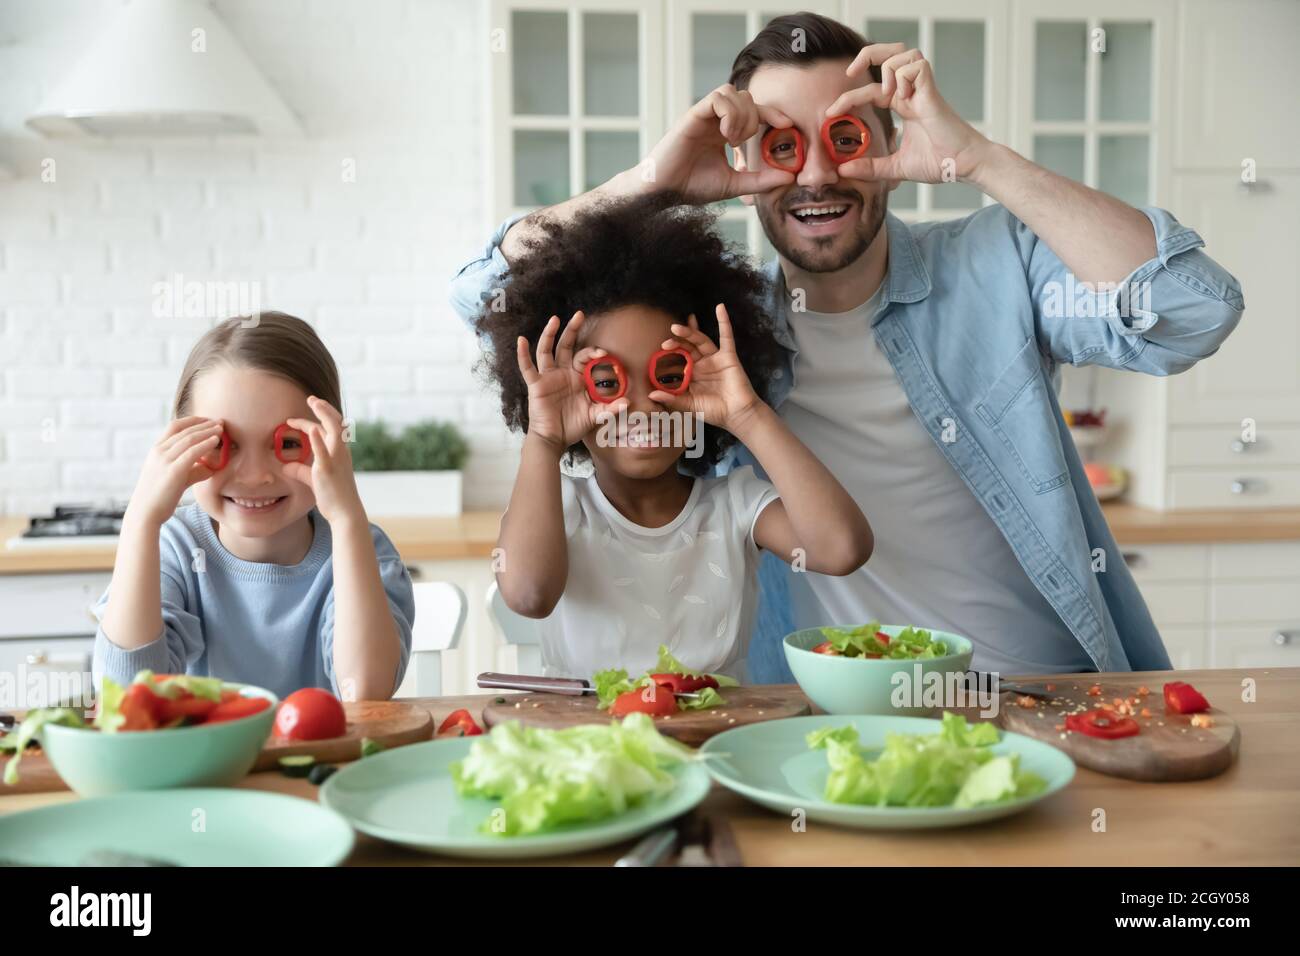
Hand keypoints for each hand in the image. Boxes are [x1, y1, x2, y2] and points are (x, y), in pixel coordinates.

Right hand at [126, 416, 223, 526]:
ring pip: (189, 438)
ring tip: (222, 428)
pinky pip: (192, 452)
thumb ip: (192, 470)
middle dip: (204, 423)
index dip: (193, 420)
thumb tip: (211, 467)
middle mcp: (158, 451)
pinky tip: (216, 441)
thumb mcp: (176, 479)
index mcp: (156, 450)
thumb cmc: (161, 497)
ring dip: (207, 431)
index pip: (175, 426)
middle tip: (221, 421)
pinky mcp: (173, 471)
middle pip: (184, 429)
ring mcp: (164, 460)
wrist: (145, 513)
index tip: (209, 420)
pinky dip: (205, 444)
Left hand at [284, 397, 365, 525]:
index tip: (295, 419)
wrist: (345, 512)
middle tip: (311, 398)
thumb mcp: (314, 480)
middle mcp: (340, 452)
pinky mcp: (328, 469)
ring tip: (314, 401)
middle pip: (335, 423)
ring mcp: (336, 459)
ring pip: (334, 430)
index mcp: (339, 453)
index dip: (313, 421)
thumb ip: (300, 471)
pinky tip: (311, 428)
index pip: (329, 430)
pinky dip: (317, 438)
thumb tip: (286, 466)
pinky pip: (323, 450)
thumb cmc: (333, 497)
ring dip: (324, 413)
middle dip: (324, 408)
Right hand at [517, 311, 625, 453]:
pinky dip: (523, 354)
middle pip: (566, 346)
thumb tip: (628, 402)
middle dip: (572, 330)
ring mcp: (547, 377)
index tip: (602, 353)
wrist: (554, 439)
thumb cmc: (573, 426)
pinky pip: (527, 368)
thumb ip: (611, 409)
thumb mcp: (595, 416)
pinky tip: (521, 340)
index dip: (593, 352)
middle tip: (580, 314)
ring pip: (547, 350)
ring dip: (549, 334)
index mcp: (577, 377)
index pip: (584, 357)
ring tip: (555, 319)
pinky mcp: (536, 385)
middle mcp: (562, 373)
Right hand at [619, 85, 797, 202]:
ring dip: (741, 115)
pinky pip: (717, 98)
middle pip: (746, 96)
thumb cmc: (692, 187)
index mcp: (724, 131)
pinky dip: (728, 113)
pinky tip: (725, 135)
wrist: (664, 191)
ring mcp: (703, 115)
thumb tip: (789, 176)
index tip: (788, 125)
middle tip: (744, 142)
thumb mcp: (734, 185)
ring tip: (733, 140)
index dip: (773, 113)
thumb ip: (760, 180)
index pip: (754, 110)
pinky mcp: (692, 115)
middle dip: (756, 116)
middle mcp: (715, 119)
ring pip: (732, 92)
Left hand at [649, 304, 763, 432]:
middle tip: (665, 343)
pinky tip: (720, 308)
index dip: (667, 356)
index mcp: (691, 375)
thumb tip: (650, 395)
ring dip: (689, 332)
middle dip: (675, 343)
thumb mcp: (689, 406)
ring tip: (676, 327)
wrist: (737, 415)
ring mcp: (715, 359)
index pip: (676, 360)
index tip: (657, 354)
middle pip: (686, 347)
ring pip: (700, 341)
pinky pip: (726, 337)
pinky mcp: (728, 356)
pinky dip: (724, 321)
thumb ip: (671, 399)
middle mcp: (701, 364)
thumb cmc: (714, 411)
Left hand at [824, 43, 990, 185]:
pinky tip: (905, 99)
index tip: (830, 112)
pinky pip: (917, 66)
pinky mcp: (933, 92)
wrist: (963, 166)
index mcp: (903, 106)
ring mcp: (923, 90)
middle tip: (851, 74)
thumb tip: (842, 170)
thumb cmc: (939, 163)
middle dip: (868, 55)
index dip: (850, 96)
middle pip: (892, 54)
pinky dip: (904, 77)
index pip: (871, 89)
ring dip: (888, 71)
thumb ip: (870, 167)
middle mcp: (912, 93)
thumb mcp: (895, 168)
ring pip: (903, 55)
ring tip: (888, 97)